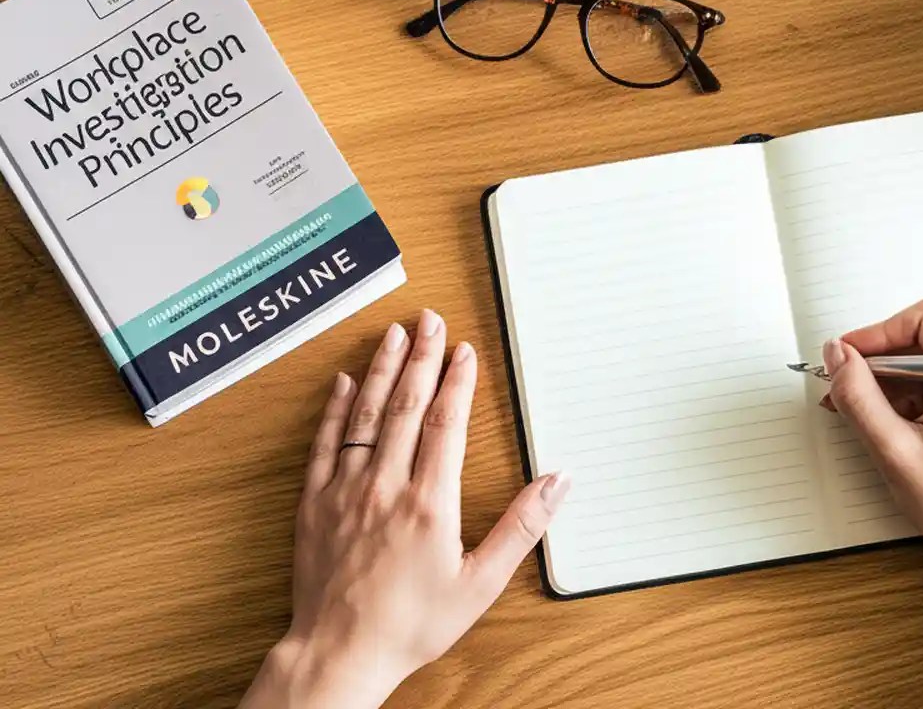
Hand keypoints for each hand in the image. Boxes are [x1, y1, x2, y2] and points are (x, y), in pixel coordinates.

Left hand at [241, 310, 570, 708]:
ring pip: (365, 416)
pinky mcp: (315, 504)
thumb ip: (521, 527)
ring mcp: (345, 491)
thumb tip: (556, 483)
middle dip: (422, 358)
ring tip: (394, 335)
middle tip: (430, 320)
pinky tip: (343, 383)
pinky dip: (334, 410)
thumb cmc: (411, 624)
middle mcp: (385, 487)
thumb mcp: (481, 583)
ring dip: (381, 370)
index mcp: (429, 503)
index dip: (457, 382)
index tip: (464, 351)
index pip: (445, 424)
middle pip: (406, 407)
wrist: (340, 652)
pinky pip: (325, 444)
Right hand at [821, 299, 922, 571]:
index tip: (844, 358)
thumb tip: (836, 355)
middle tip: (841, 389)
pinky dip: (904, 398)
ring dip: (886, 383)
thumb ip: (859, 397)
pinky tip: (880, 423)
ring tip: (854, 413)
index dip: (877, 333)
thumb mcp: (894, 450)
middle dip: (877, 361)